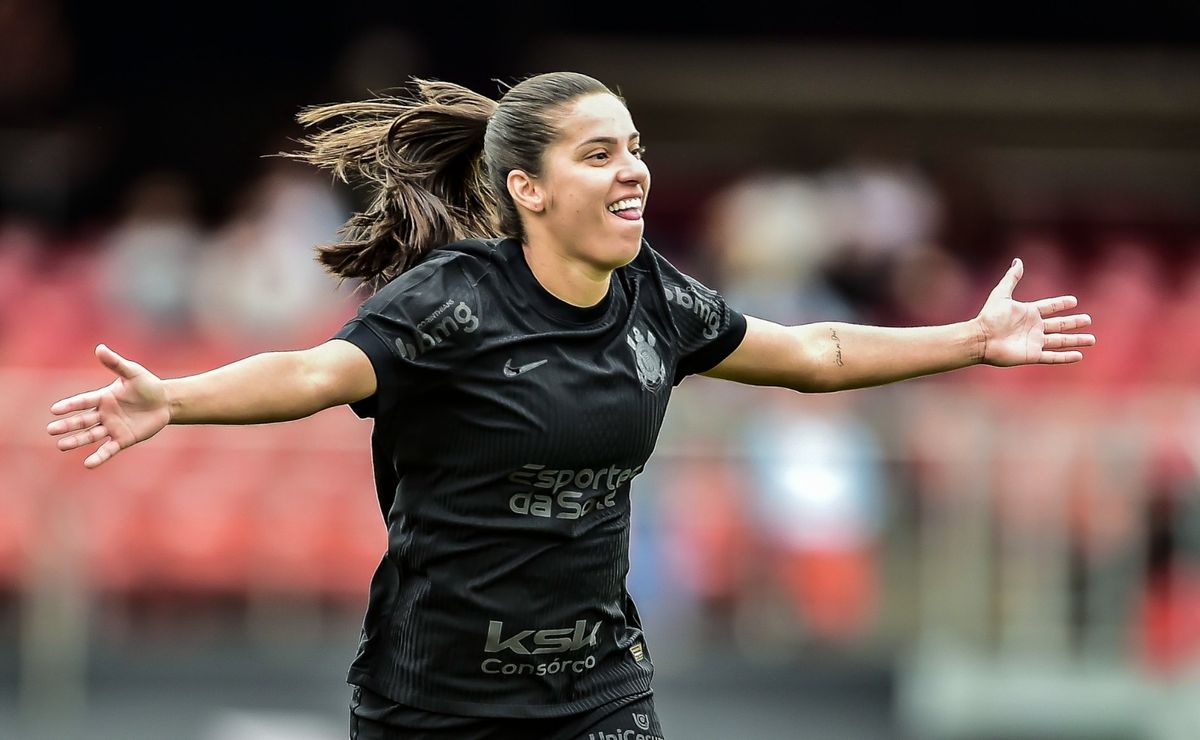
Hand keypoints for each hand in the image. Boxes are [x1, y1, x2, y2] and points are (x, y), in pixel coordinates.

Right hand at [47, 344, 170, 467]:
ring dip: (76, 441)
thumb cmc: (148, 385)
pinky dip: (99, 457)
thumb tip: (100, 348)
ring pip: (91, 435)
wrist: (166, 402)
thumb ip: (116, 363)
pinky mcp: (123, 439)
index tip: (54, 409)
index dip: (70, 405)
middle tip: (50, 430)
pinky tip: (88, 464)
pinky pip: (109, 449)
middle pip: (82, 421)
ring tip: (61, 446)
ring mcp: (113, 427)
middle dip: (67, 425)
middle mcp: (104, 414)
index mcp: (103, 397)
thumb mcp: (133, 372)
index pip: (83, 401)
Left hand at [977, 258, 1095, 366]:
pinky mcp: (1032, 355)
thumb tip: (1017, 260)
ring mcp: (1034, 342)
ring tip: (1091, 339)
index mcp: (1028, 313)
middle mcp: (1033, 327)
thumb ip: (1012, 278)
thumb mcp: (1001, 294)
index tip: (1073, 301)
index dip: (1061, 304)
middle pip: (1059, 325)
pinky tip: (1079, 355)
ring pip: (1060, 341)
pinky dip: (1065, 357)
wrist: (981, 338)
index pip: (1049, 307)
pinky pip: (1052, 357)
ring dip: (1075, 341)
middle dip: (1073, 323)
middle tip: (1088, 320)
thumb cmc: (990, 316)